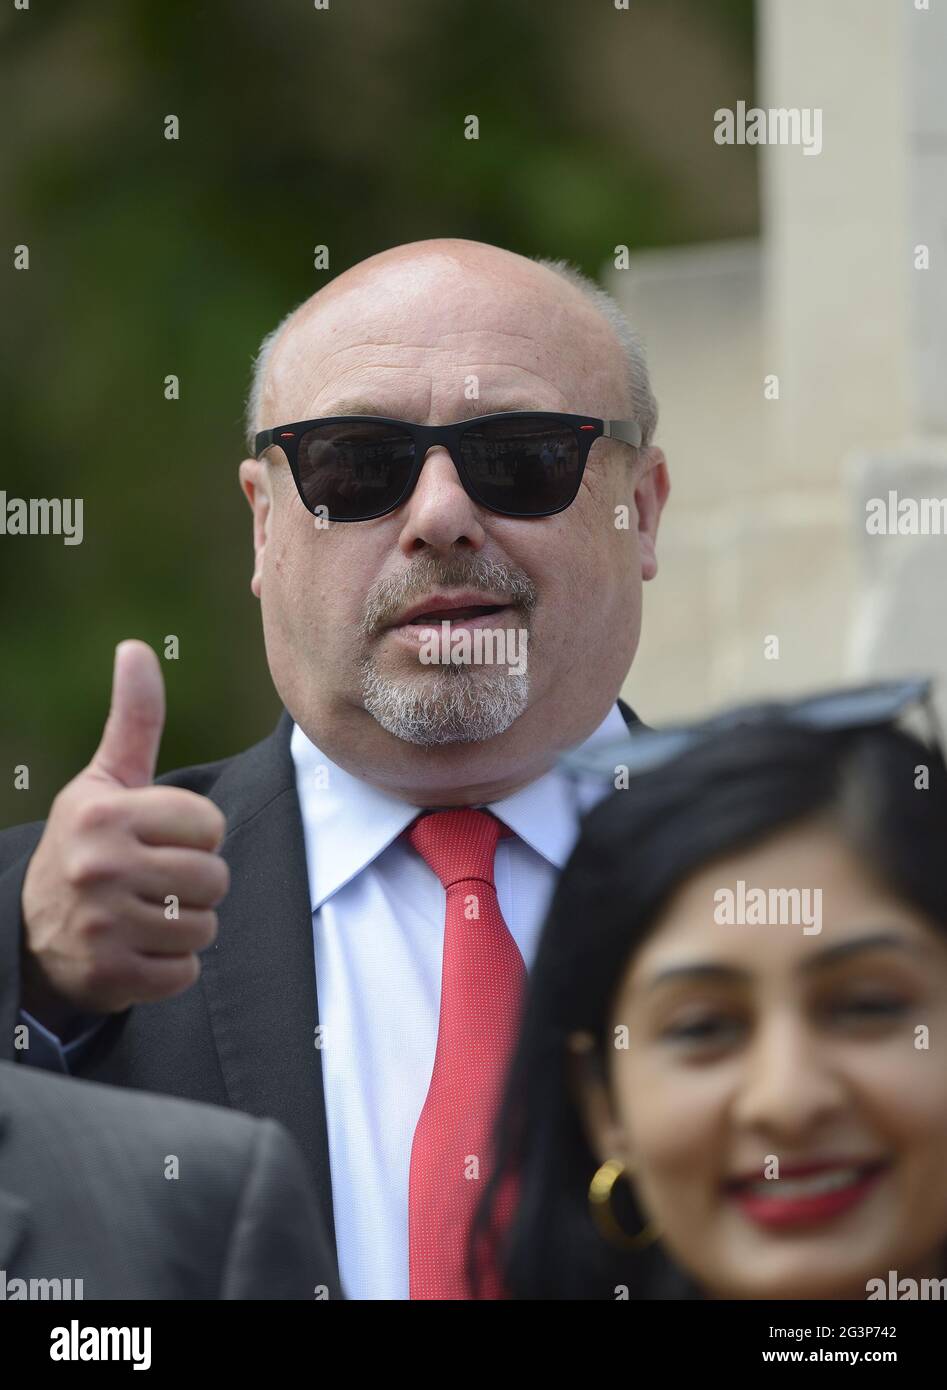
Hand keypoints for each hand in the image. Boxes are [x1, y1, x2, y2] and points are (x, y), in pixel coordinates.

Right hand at [20, 641, 228, 1019]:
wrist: (30, 930)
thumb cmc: (87, 843)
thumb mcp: (105, 781)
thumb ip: (134, 719)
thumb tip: (138, 648)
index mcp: (103, 814)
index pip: (210, 826)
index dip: (197, 836)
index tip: (162, 840)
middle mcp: (98, 867)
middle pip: (214, 878)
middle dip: (197, 883)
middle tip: (157, 882)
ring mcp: (102, 925)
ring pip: (203, 927)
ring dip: (187, 927)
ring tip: (147, 914)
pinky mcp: (110, 976)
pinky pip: (185, 973)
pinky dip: (171, 967)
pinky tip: (138, 949)